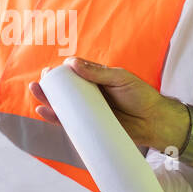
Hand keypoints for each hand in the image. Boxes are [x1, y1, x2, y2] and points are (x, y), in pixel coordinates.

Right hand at [29, 57, 187, 152]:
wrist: (155, 122)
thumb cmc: (141, 96)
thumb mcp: (121, 79)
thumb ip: (98, 73)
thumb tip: (72, 63)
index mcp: (97, 80)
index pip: (74, 75)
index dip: (60, 74)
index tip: (49, 71)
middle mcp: (90, 96)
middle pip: (65, 91)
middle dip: (49, 88)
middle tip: (38, 84)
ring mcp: (89, 112)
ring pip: (64, 107)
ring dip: (48, 102)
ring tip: (36, 96)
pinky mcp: (91, 128)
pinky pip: (70, 124)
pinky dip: (56, 119)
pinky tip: (44, 113)